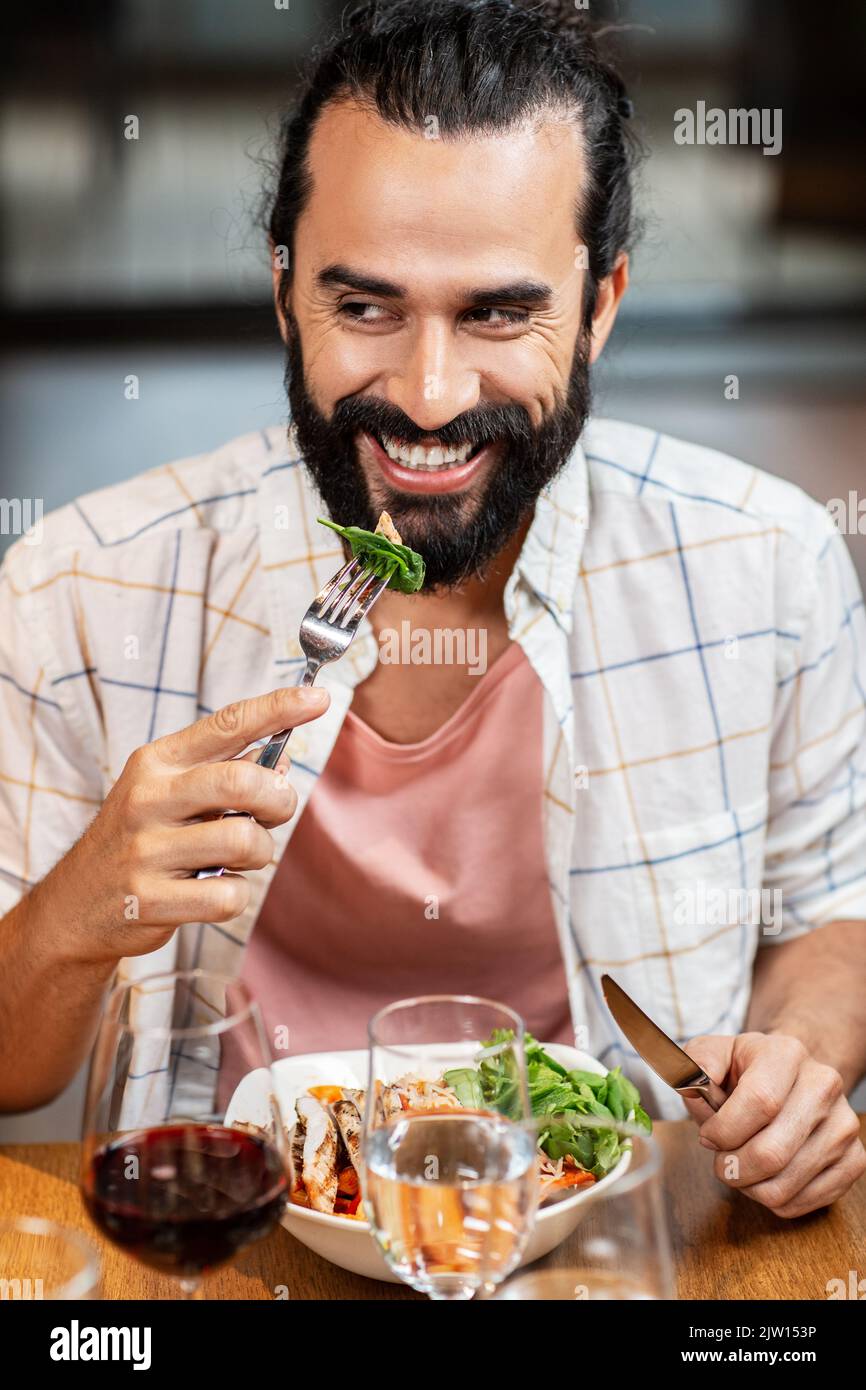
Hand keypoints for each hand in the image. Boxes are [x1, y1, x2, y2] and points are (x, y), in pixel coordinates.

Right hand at [62, 686, 329, 959]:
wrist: (75, 906)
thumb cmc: (140, 840)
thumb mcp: (170, 793)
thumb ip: (225, 772)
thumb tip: (282, 760)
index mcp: (157, 762)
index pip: (227, 723)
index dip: (278, 708)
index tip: (318, 699)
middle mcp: (147, 799)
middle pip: (243, 782)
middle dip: (278, 800)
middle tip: (275, 814)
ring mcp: (145, 851)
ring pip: (244, 840)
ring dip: (260, 854)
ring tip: (238, 859)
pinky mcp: (148, 901)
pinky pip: (229, 897)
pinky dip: (237, 896)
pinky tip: (215, 890)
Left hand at [681, 1031, 865, 1217]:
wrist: (793, 1077)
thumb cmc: (747, 1071)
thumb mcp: (714, 1054)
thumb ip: (696, 1065)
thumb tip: (694, 1089)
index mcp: (786, 1053)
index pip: (760, 1101)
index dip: (725, 1130)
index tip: (708, 1137)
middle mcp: (824, 1085)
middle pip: (772, 1152)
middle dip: (733, 1167)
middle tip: (722, 1161)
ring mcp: (843, 1125)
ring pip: (784, 1185)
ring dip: (751, 1187)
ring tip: (743, 1166)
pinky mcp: (854, 1159)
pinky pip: (805, 1202)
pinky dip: (775, 1200)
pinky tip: (767, 1177)